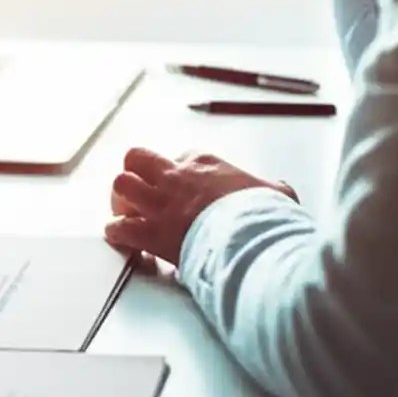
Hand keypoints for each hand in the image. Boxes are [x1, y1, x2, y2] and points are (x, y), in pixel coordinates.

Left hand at [106, 148, 296, 264]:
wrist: (251, 241)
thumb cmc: (264, 218)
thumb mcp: (278, 195)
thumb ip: (274, 190)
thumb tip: (281, 191)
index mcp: (205, 163)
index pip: (181, 155)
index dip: (178, 170)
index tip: (183, 186)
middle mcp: (176, 177)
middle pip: (137, 157)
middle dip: (135, 172)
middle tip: (140, 190)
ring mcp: (160, 204)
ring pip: (120, 185)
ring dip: (120, 199)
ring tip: (126, 211)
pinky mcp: (150, 232)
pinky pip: (118, 226)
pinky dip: (116, 232)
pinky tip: (122, 237)